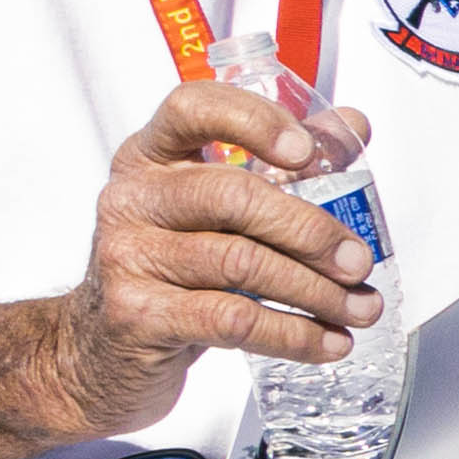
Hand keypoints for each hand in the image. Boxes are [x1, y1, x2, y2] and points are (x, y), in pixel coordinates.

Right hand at [43, 80, 384, 437]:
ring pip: (241, 262)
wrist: (100, 349)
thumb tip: (352, 125)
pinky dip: (293, 334)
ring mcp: (127, 255)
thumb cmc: (170, 270)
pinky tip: (327, 341)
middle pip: (234, 196)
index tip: (308, 151)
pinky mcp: (136, 314)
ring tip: (358, 308)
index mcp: (152, 156)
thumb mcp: (217, 212)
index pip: (194, 109)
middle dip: (312, 231)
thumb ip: (283, 166)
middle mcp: (133, 198)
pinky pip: (232, 319)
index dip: (254, 121)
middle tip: (358, 261)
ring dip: (316, 292)